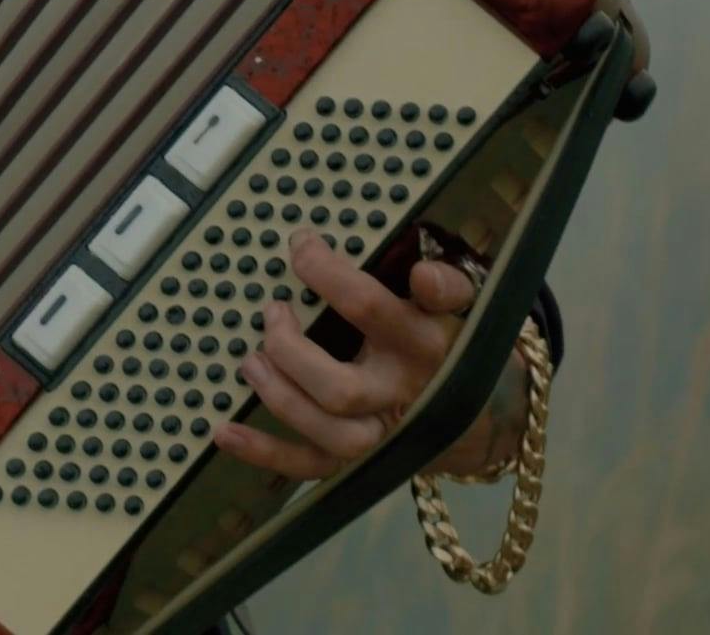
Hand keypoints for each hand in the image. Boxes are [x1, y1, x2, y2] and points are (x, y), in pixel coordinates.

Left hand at [213, 231, 520, 481]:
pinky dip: (264, 452)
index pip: (375, 310)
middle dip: (290, 351)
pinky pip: (311, 465)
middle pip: (339, 389)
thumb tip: (423, 273)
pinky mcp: (359, 461)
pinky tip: (225, 431)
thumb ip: (446, 285)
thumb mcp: (459, 308)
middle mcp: (402, 393)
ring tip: (251, 360)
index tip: (300, 245)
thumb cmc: (450, 343)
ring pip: (326, 431)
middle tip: (273, 311)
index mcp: (425, 343)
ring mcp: (381, 433)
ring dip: (279, 396)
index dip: (330, 276)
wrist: (484, 419)